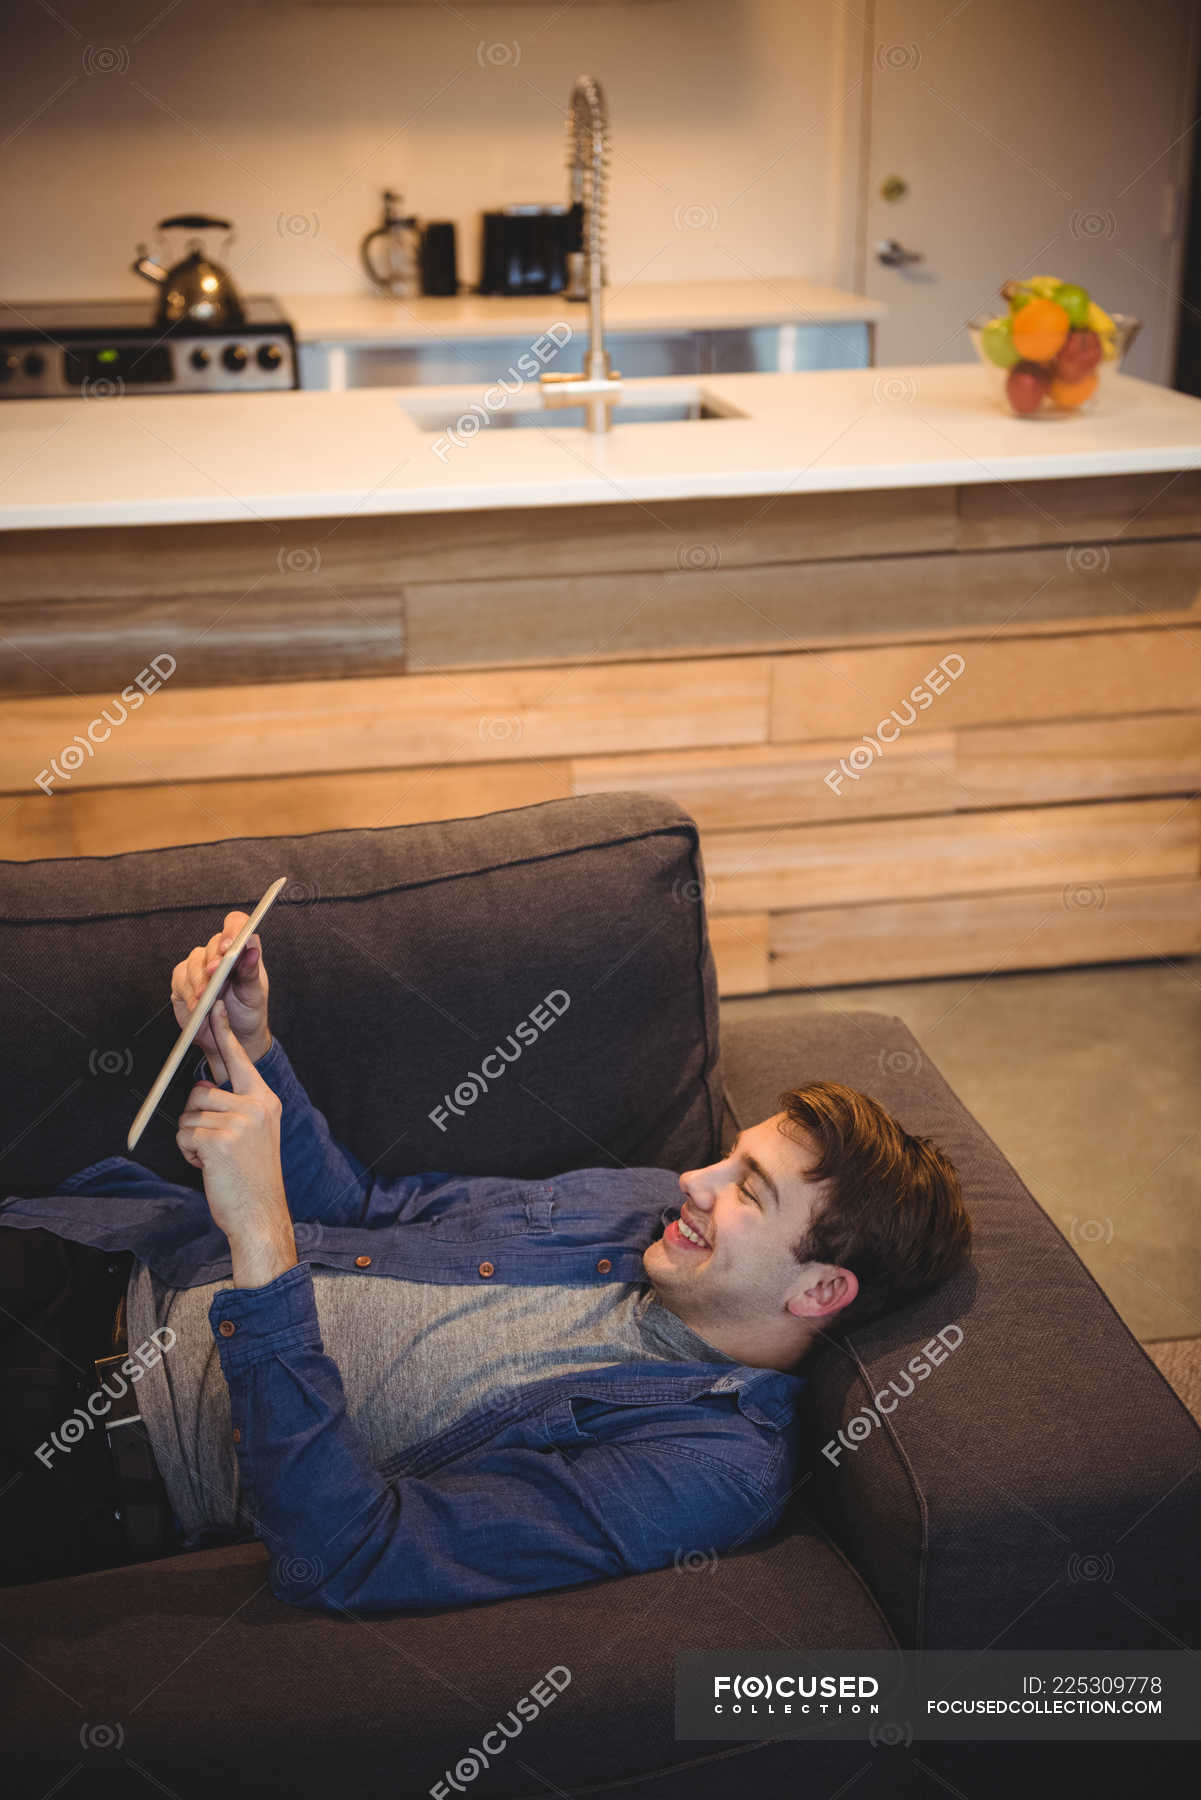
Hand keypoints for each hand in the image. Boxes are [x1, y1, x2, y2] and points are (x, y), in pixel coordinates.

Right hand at [171, 908, 270, 1084]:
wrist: (235, 1035)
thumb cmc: (248, 1009)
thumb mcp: (254, 994)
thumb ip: (251, 972)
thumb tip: (252, 951)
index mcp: (242, 950)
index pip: (236, 924)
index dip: (231, 930)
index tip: (229, 946)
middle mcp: (219, 954)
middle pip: (213, 944)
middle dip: (213, 959)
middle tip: (214, 972)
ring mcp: (199, 966)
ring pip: (194, 962)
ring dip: (200, 980)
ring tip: (206, 997)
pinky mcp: (183, 981)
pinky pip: (181, 980)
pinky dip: (189, 993)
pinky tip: (196, 1004)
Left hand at [177, 1001, 295, 1287]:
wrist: (260, 1215)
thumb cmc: (252, 1178)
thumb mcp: (252, 1133)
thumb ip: (234, 1106)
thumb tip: (202, 1087)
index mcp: (265, 1100)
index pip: (239, 1059)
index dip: (223, 1032)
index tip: (213, 1006)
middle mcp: (255, 1105)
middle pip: (200, 1090)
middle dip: (196, 1119)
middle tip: (214, 1145)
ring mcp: (238, 1122)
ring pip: (188, 1115)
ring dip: (191, 1140)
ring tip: (215, 1159)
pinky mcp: (219, 1140)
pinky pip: (184, 1135)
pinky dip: (188, 1154)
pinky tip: (210, 1168)